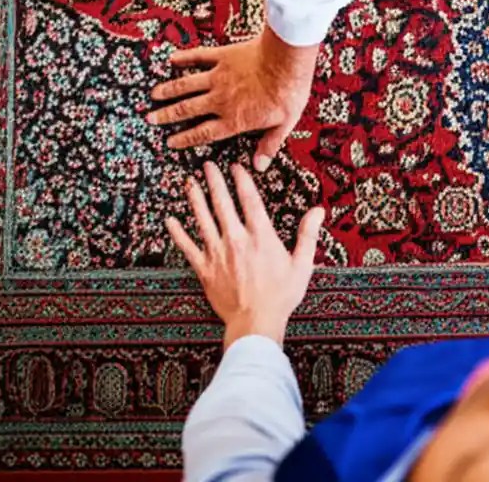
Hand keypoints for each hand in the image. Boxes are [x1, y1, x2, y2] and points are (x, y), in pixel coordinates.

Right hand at [148, 28, 317, 170]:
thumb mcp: (284, 124)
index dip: (185, 139)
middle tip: (150, 118)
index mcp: (234, 119)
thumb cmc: (288, 92)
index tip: (170, 142)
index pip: (204, 133)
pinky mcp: (222, 56)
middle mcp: (220, 100)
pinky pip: (199, 57)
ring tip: (154, 94)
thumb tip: (259, 166)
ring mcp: (218, 77)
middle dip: (167, 115)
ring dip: (169, 90)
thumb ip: (269, 145)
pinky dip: (184, 58)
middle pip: (187, 110)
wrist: (287, 60)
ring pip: (186, 85)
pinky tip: (172, 59)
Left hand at [165, 161, 324, 347]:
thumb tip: (318, 211)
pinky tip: (170, 220)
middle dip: (214, 182)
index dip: (241, 180)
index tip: (235, 166)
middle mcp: (236, 240)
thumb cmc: (281, 296)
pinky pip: (187, 247)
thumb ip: (307, 235)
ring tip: (189, 183)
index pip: (249, 200)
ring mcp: (217, 254)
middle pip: (222, 204)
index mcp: (261, 237)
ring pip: (203, 220)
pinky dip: (178, 233)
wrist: (255, 322)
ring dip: (195, 199)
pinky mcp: (204, 269)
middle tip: (207, 166)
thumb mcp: (302, 264)